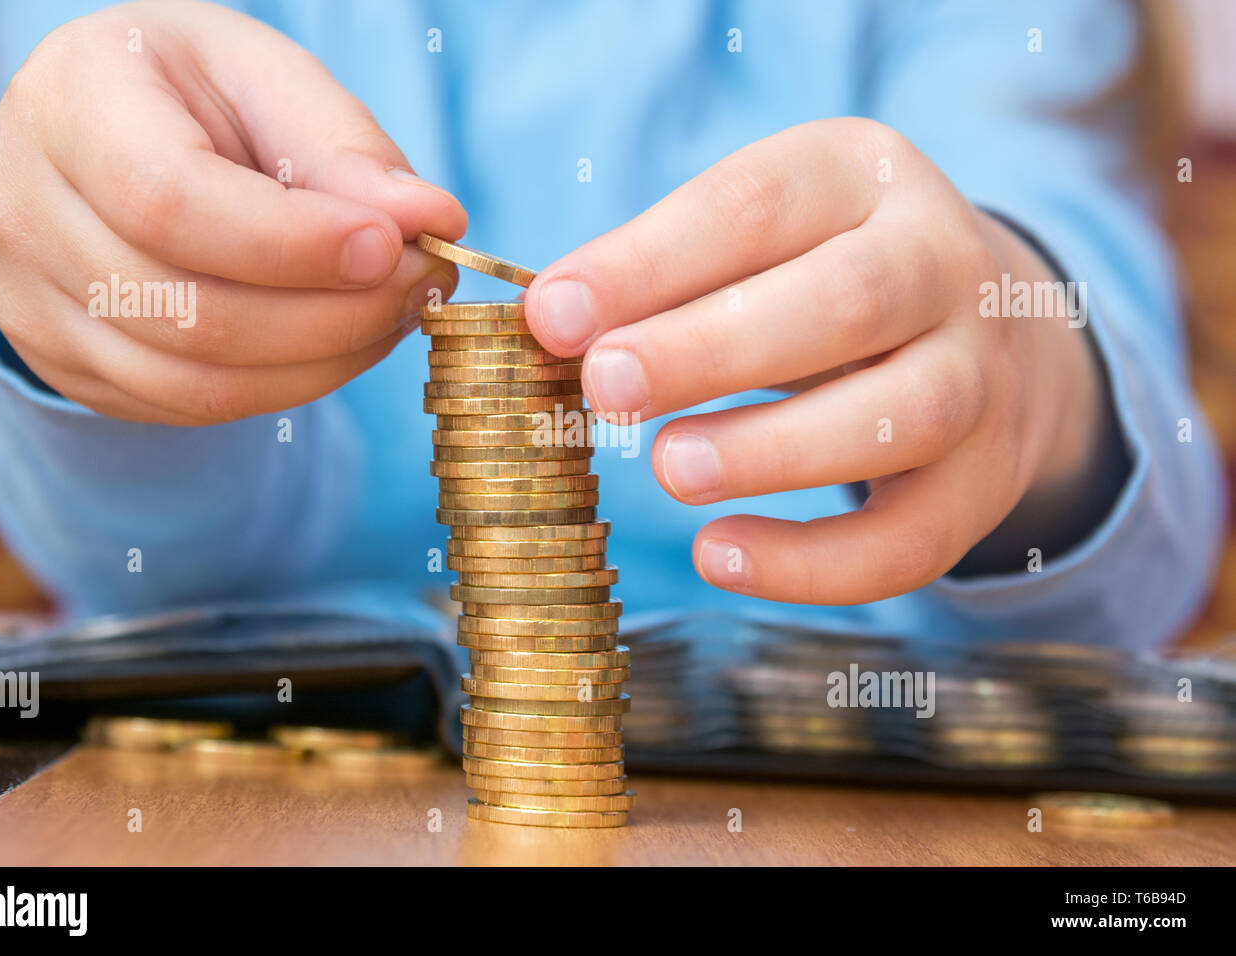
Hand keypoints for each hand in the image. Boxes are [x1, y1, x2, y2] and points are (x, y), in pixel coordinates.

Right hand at [0, 1, 464, 424]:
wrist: (107, 142)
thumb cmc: (193, 95)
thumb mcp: (264, 75)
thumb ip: (342, 143)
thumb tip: (430, 218)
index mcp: (69, 108)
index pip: (169, 201)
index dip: (292, 243)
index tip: (393, 246)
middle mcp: (25, 215)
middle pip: (192, 311)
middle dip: (335, 313)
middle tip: (423, 281)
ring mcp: (36, 307)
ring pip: (198, 381)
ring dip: (327, 360)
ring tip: (394, 309)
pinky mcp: (71, 368)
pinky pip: (194, 407)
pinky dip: (290, 384)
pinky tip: (340, 339)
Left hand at [527, 118, 1115, 603]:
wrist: (983, 330)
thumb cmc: (819, 277)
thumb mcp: (755, 238)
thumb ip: (659, 272)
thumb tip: (550, 320)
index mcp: (864, 178)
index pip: (758, 204)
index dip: (649, 263)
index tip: (552, 316)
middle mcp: (944, 265)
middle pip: (852, 301)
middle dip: (716, 348)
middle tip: (607, 386)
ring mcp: (982, 376)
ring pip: (906, 416)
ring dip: (774, 450)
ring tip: (668, 469)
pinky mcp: (985, 481)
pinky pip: (915, 539)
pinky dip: (814, 563)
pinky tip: (719, 554)